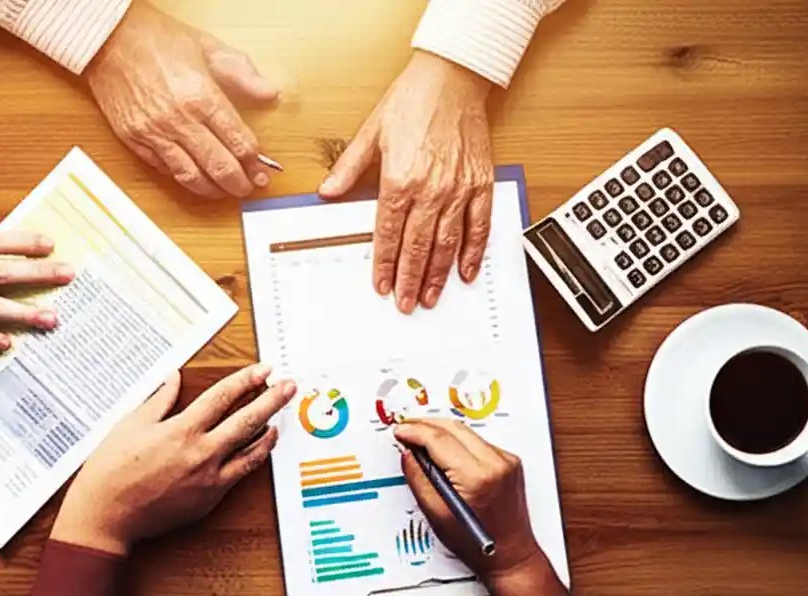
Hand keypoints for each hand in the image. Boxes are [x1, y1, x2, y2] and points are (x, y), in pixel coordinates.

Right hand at [50, 364, 296, 554]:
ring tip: (279, 418)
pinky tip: (260, 447)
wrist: (106, 517)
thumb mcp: (131, 425)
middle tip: (289, 386)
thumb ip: (159, 400)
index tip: (263, 370)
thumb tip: (174, 377)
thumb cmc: (111, 470)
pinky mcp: (209, 499)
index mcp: (181, 430)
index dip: (246, 380)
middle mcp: (201, 453)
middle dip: (272, 399)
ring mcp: (209, 478)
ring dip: (269, 430)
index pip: (223, 397)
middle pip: (247, 420)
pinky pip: (241, 473)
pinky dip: (255, 457)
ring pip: (251, 450)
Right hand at [85, 2, 278, 197]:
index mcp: (201, 96)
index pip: (239, 143)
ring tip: (224, 190)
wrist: (109, 39)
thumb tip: (269, 93)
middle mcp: (179, 120)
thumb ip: (242, 73)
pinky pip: (164, 170)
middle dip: (239, 183)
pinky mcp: (134, 140)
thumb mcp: (208, 47)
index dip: (255, 162)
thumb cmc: (156, 39)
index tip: (262, 170)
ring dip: (212, 189)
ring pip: (191, 176)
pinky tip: (195, 177)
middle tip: (248, 187)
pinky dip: (183, 178)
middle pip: (219, 166)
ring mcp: (154, 133)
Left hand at [319, 51, 493, 311]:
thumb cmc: (412, 101)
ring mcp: (459, 188)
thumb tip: (327, 193)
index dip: (385, 264)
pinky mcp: (480, 183)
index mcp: (400, 179)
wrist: (452, 78)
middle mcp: (431, 189)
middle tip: (407, 304)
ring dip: (438, 274)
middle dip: (411, 279)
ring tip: (431, 297)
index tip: (383, 286)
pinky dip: (473, 252)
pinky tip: (466, 271)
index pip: (388, 233)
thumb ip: (349, 169)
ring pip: (448, 243)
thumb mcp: (371, 133)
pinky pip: (479, 226)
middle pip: (418, 246)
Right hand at [394, 419, 567, 595]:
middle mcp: (496, 464)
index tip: (400, 431)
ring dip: (442, 432)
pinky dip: (459, 442)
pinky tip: (446, 452)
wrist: (511, 555)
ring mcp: (507, 461)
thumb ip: (419, 479)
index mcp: (477, 478)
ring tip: (421, 439)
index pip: (439, 440)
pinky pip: (478, 442)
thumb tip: (408, 454)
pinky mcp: (510, 462)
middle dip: (426, 425)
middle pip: (454, 428)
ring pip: (466, 432)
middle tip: (406, 429)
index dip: (415, 432)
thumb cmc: (478, 545)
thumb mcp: (437, 515)